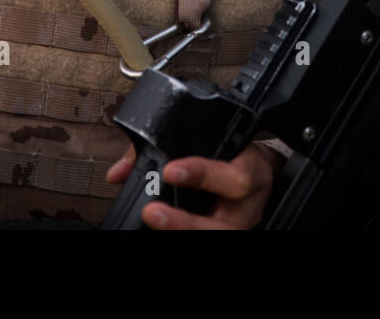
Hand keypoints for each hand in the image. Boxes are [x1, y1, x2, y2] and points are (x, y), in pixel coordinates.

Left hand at [105, 141, 283, 228]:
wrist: (260, 172)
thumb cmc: (235, 154)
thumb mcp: (215, 138)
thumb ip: (162, 147)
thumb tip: (119, 172)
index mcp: (250, 173)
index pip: (233, 176)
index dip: (201, 174)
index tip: (170, 170)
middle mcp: (248, 208)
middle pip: (224, 224)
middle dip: (186, 222)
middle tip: (153, 213)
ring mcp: (239, 228)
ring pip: (218, 237)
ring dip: (183, 232)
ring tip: (154, 223)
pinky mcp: (229, 235)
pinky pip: (209, 240)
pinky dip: (182, 235)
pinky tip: (164, 231)